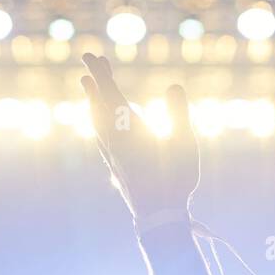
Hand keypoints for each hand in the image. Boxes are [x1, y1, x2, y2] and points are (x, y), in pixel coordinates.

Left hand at [80, 53, 199, 219]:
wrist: (159, 217)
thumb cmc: (175, 180)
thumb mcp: (183, 144)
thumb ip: (178, 114)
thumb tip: (174, 86)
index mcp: (129, 130)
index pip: (110, 95)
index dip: (100, 74)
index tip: (90, 56)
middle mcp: (114, 141)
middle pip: (100, 105)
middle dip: (95, 83)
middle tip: (90, 63)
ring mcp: (112, 156)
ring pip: (96, 123)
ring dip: (93, 102)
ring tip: (90, 89)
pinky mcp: (115, 168)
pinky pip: (100, 138)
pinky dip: (97, 123)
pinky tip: (100, 127)